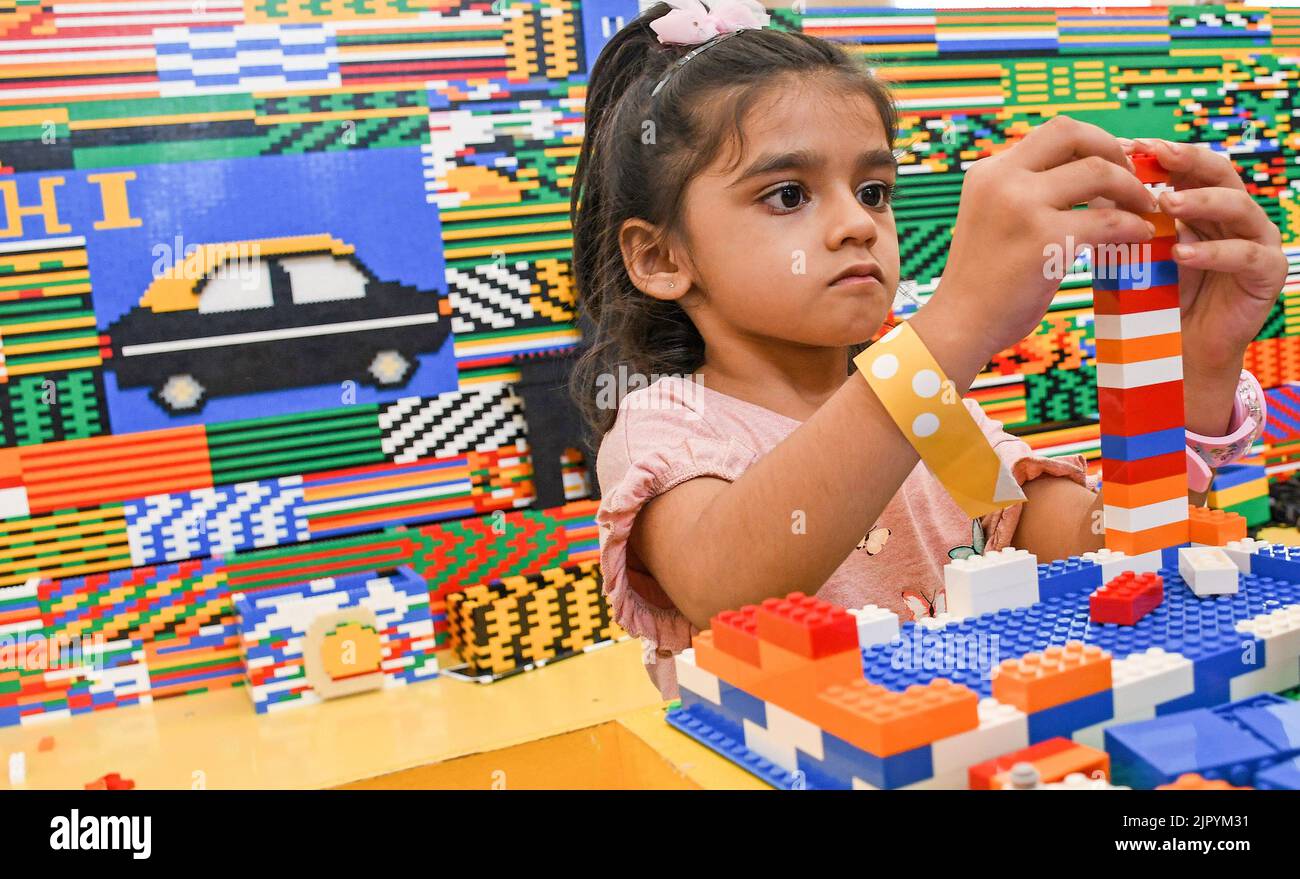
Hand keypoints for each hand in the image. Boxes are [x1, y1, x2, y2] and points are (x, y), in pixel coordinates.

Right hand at [937, 116, 1155, 367]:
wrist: (960, 324)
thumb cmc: (983, 281)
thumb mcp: (995, 219)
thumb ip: (1027, 193)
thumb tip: (1083, 176)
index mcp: (989, 172)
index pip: (1053, 133)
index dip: (1093, 141)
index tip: (1113, 164)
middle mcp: (1002, 179)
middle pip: (1074, 134)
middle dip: (1115, 150)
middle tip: (1133, 179)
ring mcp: (1022, 206)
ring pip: (1099, 173)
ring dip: (1132, 189)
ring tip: (1144, 209)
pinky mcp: (1043, 239)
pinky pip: (1107, 220)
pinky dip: (1132, 225)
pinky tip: (1139, 235)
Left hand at [1122, 138, 1286, 433]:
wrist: (1177, 352)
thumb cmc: (1153, 300)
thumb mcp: (1135, 252)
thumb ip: (1123, 221)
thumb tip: (1088, 186)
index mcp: (1204, 204)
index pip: (1188, 166)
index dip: (1162, 153)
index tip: (1127, 145)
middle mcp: (1234, 215)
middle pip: (1219, 172)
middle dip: (1187, 160)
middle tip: (1155, 155)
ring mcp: (1256, 240)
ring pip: (1238, 206)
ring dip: (1202, 201)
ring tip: (1168, 202)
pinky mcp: (1268, 271)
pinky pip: (1245, 254)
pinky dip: (1213, 252)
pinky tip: (1181, 252)